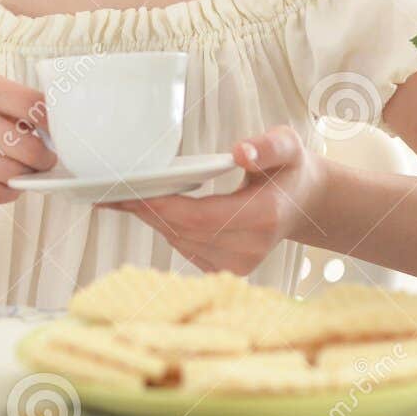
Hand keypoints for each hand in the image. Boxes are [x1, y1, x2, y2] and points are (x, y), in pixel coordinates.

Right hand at [0, 71, 56, 206]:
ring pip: (11, 175)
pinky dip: (7, 193)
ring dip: (24, 179)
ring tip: (21, 172)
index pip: (33, 105)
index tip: (58, 136)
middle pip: (26, 147)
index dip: (54, 126)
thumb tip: (67, 129)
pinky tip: (0, 183)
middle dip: (44, 160)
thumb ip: (25, 107)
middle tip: (44, 161)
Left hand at [100, 125, 327, 275]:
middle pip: (182, 232)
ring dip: (151, 219)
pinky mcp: (227, 269)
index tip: (129, 190)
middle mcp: (249, 249)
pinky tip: (150, 210)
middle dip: (145, 210)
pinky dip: (165, 228)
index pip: (199, 218)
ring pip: (179, 241)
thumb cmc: (290, 169)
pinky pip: (184, 248)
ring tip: (123, 196)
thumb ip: (267, 146)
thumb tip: (240, 152)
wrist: (304, 202)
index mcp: (262, 218)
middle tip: (111, 189)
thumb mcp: (288, 146)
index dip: (160, 206)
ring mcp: (239, 264)